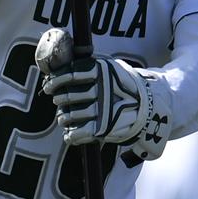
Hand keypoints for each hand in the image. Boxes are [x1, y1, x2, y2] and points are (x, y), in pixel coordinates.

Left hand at [36, 27, 169, 160]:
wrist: (149, 107)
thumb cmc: (125, 86)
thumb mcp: (112, 68)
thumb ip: (91, 66)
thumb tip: (63, 62)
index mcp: (102, 72)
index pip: (71, 74)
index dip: (56, 80)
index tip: (48, 84)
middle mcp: (101, 90)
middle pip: (68, 95)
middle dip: (59, 98)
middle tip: (57, 99)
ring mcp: (102, 110)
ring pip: (70, 115)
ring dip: (63, 117)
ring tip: (64, 117)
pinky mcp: (104, 128)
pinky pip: (78, 133)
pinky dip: (71, 135)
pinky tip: (69, 135)